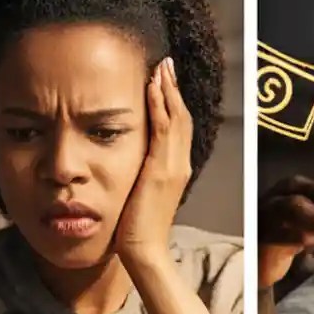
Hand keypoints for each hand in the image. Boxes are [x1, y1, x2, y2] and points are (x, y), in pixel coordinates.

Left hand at [115, 57, 191, 264]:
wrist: (144, 250)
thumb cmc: (137, 228)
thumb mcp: (142, 194)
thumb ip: (142, 176)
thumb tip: (131, 164)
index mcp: (176, 169)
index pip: (178, 127)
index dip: (173, 101)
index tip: (164, 79)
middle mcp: (180, 163)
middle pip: (181, 116)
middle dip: (173, 88)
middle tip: (166, 63)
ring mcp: (173, 165)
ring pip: (175, 117)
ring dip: (167, 89)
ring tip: (161, 67)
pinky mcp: (161, 169)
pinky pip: (163, 129)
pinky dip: (160, 105)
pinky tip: (152, 87)